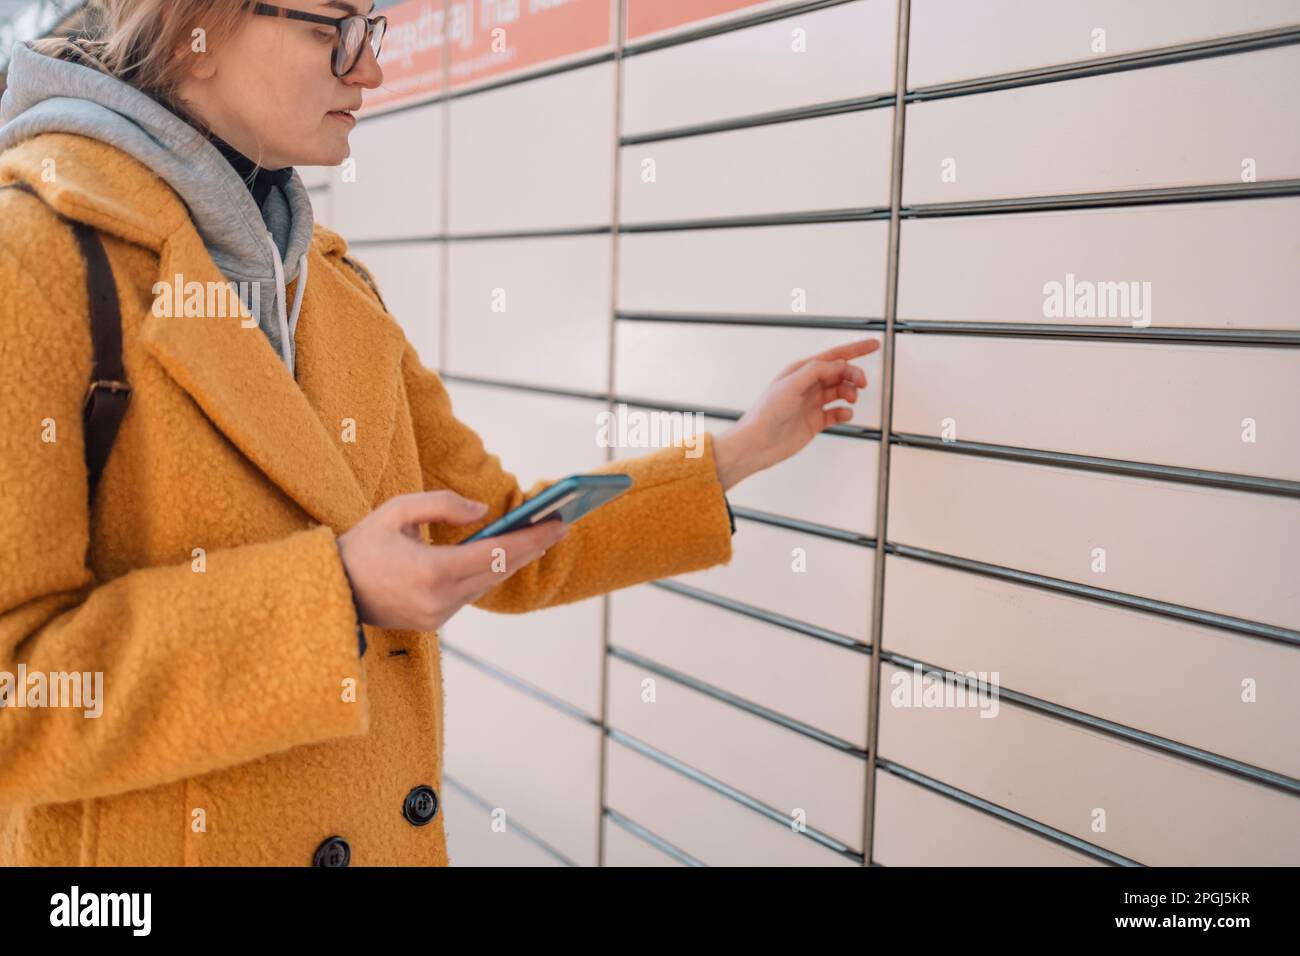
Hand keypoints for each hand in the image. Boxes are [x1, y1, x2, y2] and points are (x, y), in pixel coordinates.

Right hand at [337, 490, 567, 631]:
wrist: (331, 591)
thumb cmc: (362, 545)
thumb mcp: (397, 511)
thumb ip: (442, 504)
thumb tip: (483, 512)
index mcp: (432, 571)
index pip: (497, 555)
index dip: (531, 539)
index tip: (558, 524)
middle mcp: (439, 600)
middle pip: (499, 572)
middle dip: (531, 548)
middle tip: (559, 526)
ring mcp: (437, 616)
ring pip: (487, 585)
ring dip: (511, 562)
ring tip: (538, 538)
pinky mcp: (434, 622)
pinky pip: (470, 594)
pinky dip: (488, 574)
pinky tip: (505, 556)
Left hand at [712, 337, 880, 489]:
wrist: (758, 443)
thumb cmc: (766, 413)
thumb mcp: (791, 385)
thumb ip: (815, 371)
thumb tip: (838, 363)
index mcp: (800, 371)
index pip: (833, 356)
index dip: (855, 349)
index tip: (873, 344)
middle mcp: (807, 385)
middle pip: (840, 373)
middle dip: (854, 375)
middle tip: (863, 383)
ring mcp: (812, 403)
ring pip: (841, 391)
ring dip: (850, 393)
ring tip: (851, 399)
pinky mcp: (815, 421)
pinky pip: (837, 413)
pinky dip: (845, 412)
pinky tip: (845, 413)